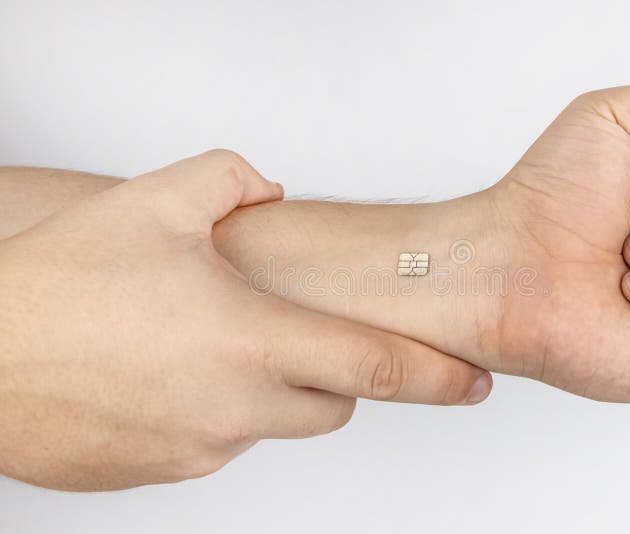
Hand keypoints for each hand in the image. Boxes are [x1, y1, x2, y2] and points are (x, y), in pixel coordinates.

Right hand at [0, 151, 490, 490]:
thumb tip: (263, 186)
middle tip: (291, 333)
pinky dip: (215, 412)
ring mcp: (202, 448)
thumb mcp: (152, 200)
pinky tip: (167, 375)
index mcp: (253, 340)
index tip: (473, 382)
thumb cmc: (58, 286)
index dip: (438, 377)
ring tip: (205, 343)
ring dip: (266, 389)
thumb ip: (228, 179)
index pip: (379, 367)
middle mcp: (237, 406)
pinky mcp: (165, 473)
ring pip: (273, 423)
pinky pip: (218, 444)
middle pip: (335, 403)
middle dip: (335, 373)